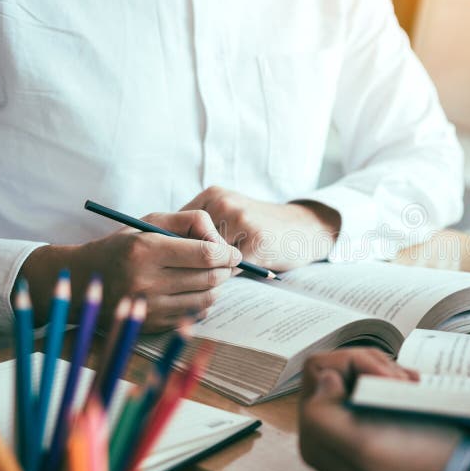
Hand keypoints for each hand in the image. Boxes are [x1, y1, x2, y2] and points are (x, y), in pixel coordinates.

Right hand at [19, 210, 240, 331]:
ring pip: (206, 300)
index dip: (227, 253)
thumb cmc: (123, 245)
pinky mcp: (152, 325)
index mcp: (146, 251)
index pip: (206, 254)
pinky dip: (202, 303)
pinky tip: (192, 292)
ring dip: (216, 287)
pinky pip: (194, 316)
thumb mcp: (150, 222)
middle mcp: (146, 282)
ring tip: (208, 275)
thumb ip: (190, 221)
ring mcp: (149, 308)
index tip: (232, 252)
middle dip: (225, 269)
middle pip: (210, 278)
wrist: (83, 280)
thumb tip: (222, 241)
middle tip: (224, 263)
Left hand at [181, 187, 340, 270]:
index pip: (176, 228)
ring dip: (214, 270)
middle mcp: (222, 203)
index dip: (177, 250)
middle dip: (194, 262)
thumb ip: (201, 230)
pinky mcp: (255, 241)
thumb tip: (167, 256)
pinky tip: (245, 268)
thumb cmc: (260, 227)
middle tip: (206, 269)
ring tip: (230, 265)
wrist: (302, 228)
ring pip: (208, 258)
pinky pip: (229, 268)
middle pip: (190, 245)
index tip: (181, 262)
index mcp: (212, 195)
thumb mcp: (229, 215)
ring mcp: (240, 220)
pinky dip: (232, 274)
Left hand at [299, 349, 460, 470]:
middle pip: (338, 364)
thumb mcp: (363, 447)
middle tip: (402, 382)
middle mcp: (329, 426)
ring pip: (358, 365)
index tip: (386, 379)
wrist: (458, 469)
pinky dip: (397, 374)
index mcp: (317, 437)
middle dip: (372, 365)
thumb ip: (324, 415)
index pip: (318, 370)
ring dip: (388, 370)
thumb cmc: (415, 462)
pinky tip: (413, 386)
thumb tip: (324, 378)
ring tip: (410, 386)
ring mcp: (352, 416)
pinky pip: (376, 375)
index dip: (353, 364)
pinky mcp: (375, 409)